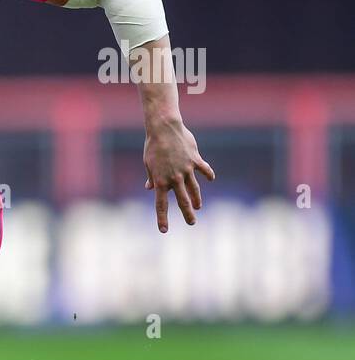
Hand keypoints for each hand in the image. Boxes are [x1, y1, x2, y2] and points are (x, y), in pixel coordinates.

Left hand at [143, 117, 215, 231]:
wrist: (164, 128)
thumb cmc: (153, 146)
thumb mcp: (148, 164)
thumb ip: (152, 178)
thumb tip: (150, 188)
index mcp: (160, 181)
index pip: (161, 204)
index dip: (162, 218)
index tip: (164, 230)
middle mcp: (174, 178)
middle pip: (182, 201)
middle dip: (188, 214)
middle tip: (192, 223)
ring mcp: (186, 169)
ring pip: (194, 189)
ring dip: (197, 199)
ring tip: (198, 207)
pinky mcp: (195, 160)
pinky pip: (204, 170)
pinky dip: (208, 174)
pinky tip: (210, 179)